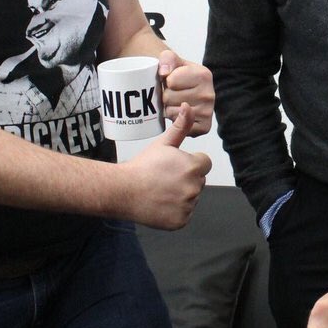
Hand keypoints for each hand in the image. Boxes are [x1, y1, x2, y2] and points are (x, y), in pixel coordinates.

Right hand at [120, 104, 212, 228]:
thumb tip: (189, 107)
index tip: (174, 166)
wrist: (123, 191)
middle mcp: (194, 187)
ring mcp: (188, 206)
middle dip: (186, 179)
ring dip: (182, 195)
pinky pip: (185, 214)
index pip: (204, 163)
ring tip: (162, 191)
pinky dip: (176, 211)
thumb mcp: (163, 144)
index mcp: (193, 167)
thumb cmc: (143, 166)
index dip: (190, 163)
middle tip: (165, 179)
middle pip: (199, 181)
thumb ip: (180, 126)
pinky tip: (161, 204)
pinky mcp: (181, 220)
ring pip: (192, 198)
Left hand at [158, 50, 213, 135]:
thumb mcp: (172, 60)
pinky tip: (181, 115)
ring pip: (171, 113)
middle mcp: (209, 94)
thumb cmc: (178, 76)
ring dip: (168, 109)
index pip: (171, 81)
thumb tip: (164, 72)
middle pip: (169, 98)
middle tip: (174, 94)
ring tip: (177, 103)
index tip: (173, 81)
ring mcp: (208, 112)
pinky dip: (175, 122)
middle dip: (166, 96)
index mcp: (204, 75)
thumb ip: (166, 58)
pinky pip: (179, 126)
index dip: (166, 81)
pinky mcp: (204, 127)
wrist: (187, 93)